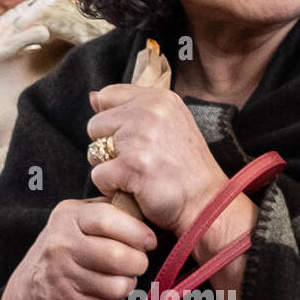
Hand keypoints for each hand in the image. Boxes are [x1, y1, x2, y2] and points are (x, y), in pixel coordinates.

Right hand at [0, 197, 155, 299]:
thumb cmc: (71, 241)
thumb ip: (112, 210)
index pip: (107, 219)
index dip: (137, 231)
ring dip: (128, 284)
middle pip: (116, 256)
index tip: (150, 240)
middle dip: (138, 262)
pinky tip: (107, 292)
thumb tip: (148, 210)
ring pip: (115, 286)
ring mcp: (60, 274)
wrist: (34, 279)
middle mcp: (60, 244)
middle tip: (139, 261)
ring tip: (123, 277)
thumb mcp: (82, 216)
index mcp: (68, 216)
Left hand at [86, 85, 257, 288]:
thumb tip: (92, 97)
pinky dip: (111, 188)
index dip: (111, 122)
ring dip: (108, 168)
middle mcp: (149, 112)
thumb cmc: (184, 167)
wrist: (207, 203)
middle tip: (136, 161)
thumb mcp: (168, 124)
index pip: (106, 96)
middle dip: (107, 147)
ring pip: (94, 150)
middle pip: (95, 125)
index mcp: (159, 98)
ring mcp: (140, 138)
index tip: (132, 138)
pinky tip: (135, 190)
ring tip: (136, 175)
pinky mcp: (132, 166)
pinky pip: (98, 176)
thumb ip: (130, 107)